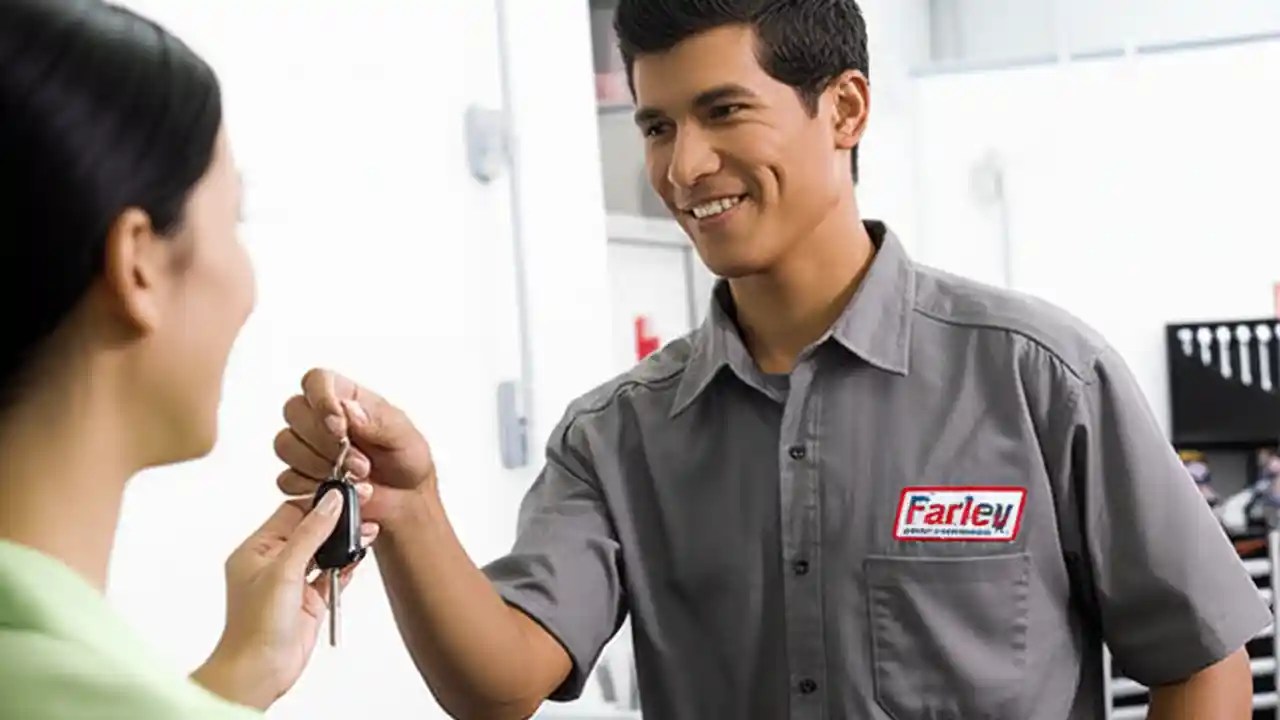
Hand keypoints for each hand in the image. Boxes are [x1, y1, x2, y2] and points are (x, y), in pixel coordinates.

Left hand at [192, 494, 377, 709]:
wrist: (261, 671)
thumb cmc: (255, 627)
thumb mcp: (284, 570)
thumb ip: (310, 534)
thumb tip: (330, 502)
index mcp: (257, 549)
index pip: (291, 512)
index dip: (318, 500)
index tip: (343, 488)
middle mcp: (275, 563)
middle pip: (311, 528)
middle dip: (337, 517)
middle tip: (363, 502)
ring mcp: (294, 582)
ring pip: (325, 550)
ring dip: (345, 540)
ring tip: (368, 528)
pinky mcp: (311, 600)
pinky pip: (333, 573)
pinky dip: (347, 563)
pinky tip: (360, 552)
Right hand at [274, 368, 436, 525]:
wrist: (406, 501)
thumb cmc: (405, 461)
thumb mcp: (404, 437)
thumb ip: (379, 420)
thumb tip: (349, 409)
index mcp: (346, 397)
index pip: (316, 380)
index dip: (321, 398)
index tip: (339, 424)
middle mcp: (320, 417)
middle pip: (294, 411)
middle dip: (325, 440)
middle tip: (360, 461)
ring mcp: (306, 447)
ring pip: (286, 444)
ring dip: (319, 464)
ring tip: (356, 477)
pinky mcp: (299, 477)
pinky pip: (287, 479)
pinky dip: (313, 487)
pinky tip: (340, 490)